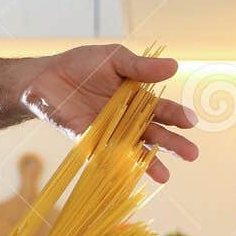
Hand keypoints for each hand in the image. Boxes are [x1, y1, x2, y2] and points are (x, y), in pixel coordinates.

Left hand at [16, 44, 197, 182]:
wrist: (44, 78)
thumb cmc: (81, 65)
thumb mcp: (113, 59)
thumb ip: (140, 67)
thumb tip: (174, 66)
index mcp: (137, 97)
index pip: (161, 109)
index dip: (176, 115)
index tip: (191, 122)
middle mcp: (128, 118)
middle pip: (154, 133)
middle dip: (172, 144)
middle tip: (191, 154)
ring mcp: (110, 132)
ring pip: (134, 149)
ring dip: (150, 162)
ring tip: (165, 176)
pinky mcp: (91, 143)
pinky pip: (108, 156)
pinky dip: (119, 166)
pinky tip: (130, 176)